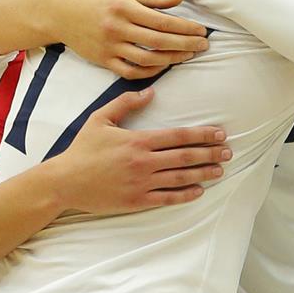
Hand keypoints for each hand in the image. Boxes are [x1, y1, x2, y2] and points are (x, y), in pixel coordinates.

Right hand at [45, 0, 210, 79]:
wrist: (64, 15)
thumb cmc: (100, 2)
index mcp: (124, 7)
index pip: (161, 21)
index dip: (185, 28)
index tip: (201, 31)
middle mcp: (117, 27)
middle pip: (158, 41)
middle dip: (184, 44)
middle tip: (203, 46)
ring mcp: (110, 46)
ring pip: (146, 58)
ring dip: (171, 59)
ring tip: (188, 56)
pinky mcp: (104, 61)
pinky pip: (131, 71)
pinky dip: (150, 71)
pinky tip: (164, 65)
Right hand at [46, 86, 230, 214]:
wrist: (65, 181)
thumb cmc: (82, 149)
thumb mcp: (101, 119)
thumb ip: (126, 103)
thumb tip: (150, 92)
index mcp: (138, 140)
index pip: (178, 136)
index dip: (202, 135)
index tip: (219, 133)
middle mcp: (144, 162)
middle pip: (185, 157)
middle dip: (210, 153)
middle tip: (228, 152)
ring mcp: (142, 183)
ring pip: (181, 178)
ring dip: (204, 173)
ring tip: (220, 170)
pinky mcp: (137, 201)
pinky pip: (167, 198)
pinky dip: (185, 194)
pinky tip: (199, 190)